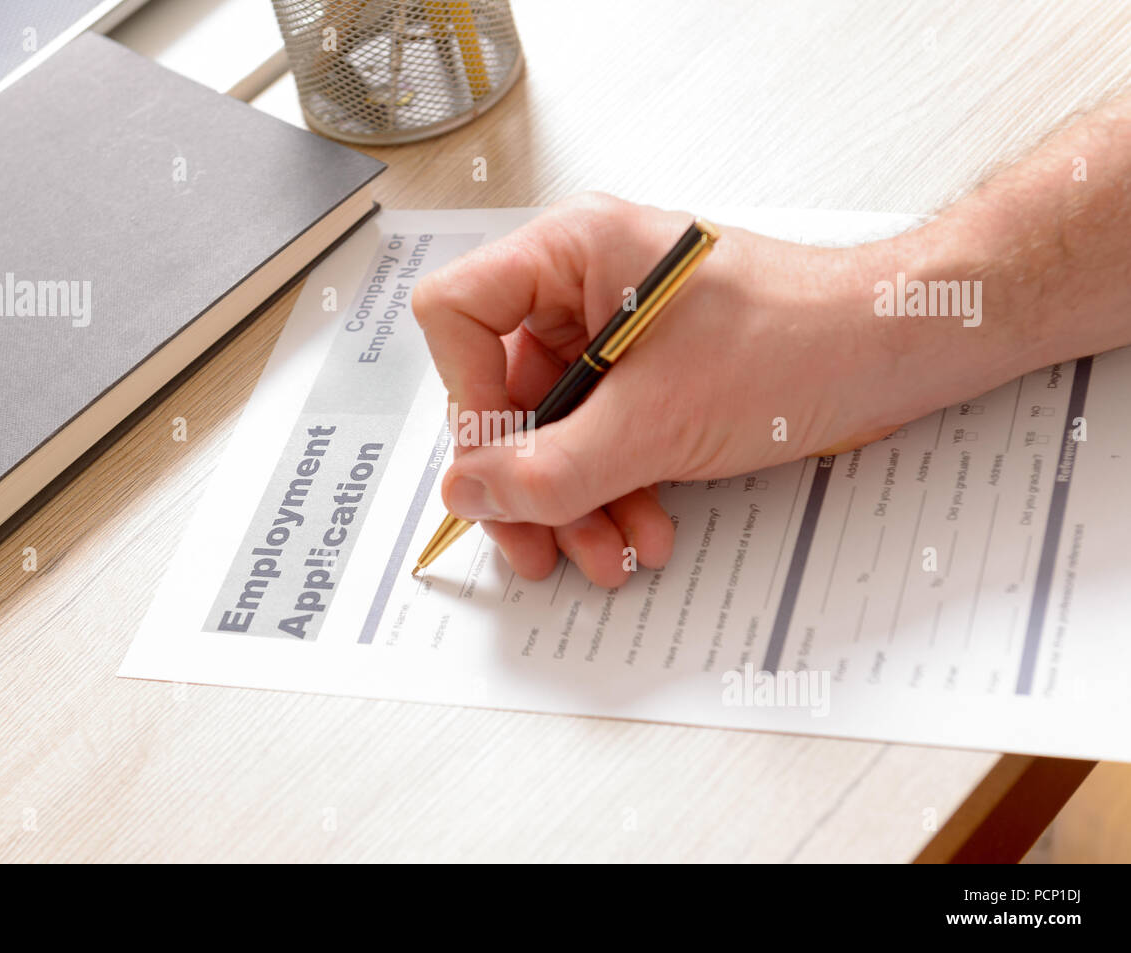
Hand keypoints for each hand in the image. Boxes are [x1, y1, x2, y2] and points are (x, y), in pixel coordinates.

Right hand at [412, 193, 912, 587]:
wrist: (894, 353)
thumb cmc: (800, 340)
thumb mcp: (655, 422)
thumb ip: (550, 468)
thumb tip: (470, 491)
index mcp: (570, 254)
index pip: (457, 314)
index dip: (466, 394)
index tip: (497, 461)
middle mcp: (583, 286)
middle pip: (503, 390)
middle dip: (528, 479)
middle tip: (536, 543)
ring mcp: (617, 333)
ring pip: (555, 429)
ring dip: (575, 502)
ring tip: (607, 554)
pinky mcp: (651, 377)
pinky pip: (602, 439)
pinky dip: (615, 491)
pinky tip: (644, 531)